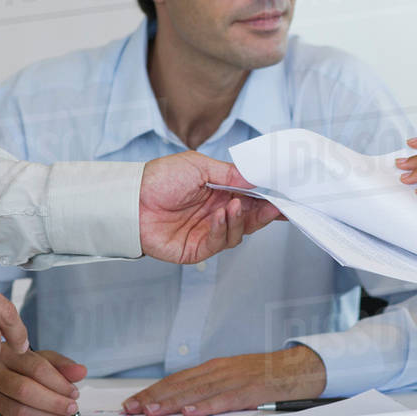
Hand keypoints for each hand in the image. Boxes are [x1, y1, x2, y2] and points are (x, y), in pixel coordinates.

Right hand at [0, 344, 86, 415]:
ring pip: (17, 409)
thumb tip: (81, 372)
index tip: (74, 393)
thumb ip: (62, 365)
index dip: (59, 383)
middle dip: (54, 402)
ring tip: (62, 415)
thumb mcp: (40, 358)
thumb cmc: (18, 367)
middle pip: (25, 390)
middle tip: (72, 408)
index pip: (37, 368)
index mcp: (9, 353)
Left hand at [122, 345, 326, 415]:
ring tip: (152, 410)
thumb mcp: (234, 376)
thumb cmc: (266, 375)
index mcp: (215, 367)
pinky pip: (225, 399)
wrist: (299, 368)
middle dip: (154, 396)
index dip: (154, 390)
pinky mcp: (251, 388)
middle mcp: (221, 369)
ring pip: (198, 391)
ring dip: (173, 402)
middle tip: (131, 408)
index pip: (178, 379)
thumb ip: (211, 387)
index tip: (133, 402)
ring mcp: (235, 378)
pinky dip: (207, 405)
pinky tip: (191, 411)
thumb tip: (184, 404)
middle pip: (182, 384)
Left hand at [139, 152, 280, 263]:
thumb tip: (256, 178)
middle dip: (264, 214)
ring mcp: (207, 232)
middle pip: (250, 219)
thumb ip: (230, 174)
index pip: (251, 199)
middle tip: (275, 207)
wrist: (131, 200)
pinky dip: (222, 229)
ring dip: (240, 220)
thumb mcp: (199, 166)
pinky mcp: (196, 249)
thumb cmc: (160, 178)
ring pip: (238, 233)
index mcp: (219, 192)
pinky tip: (220, 216)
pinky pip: (218, 243)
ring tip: (235, 206)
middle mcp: (216, 213)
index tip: (285, 198)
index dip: (268, 200)